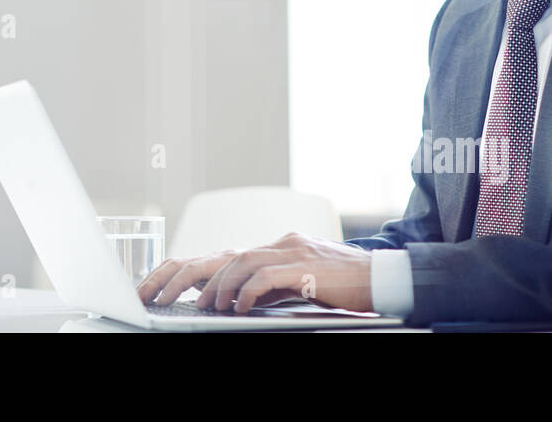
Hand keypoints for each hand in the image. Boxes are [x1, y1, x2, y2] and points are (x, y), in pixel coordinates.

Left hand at [136, 232, 373, 313]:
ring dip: (218, 287)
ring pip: (240, 263)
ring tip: (207, 308)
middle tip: (172, 300)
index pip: (227, 256)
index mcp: (277, 246)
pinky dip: (246, 292)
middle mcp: (280, 243)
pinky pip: (264, 277)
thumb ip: (272, 285)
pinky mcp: (303, 267)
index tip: (171, 290)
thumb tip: (243, 298)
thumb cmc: (344, 283)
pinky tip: (238, 308)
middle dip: (192, 278)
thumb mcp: (300, 282)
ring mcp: (291, 251)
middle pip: (225, 256)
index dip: (195, 272)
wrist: (381, 277)